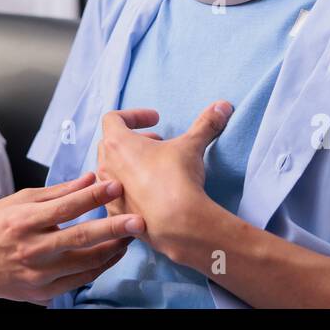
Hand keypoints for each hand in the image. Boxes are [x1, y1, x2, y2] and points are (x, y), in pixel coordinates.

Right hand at [0, 171, 144, 303]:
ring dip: (111, 249)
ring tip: (129, 236)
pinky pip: (78, 280)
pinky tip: (111, 254)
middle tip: (138, 221)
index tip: (115, 186)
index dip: (92, 196)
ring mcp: (38, 273)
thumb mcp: (19, 200)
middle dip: (113, 228)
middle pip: (80, 238)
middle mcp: (31, 249)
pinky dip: (98, 267)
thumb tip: (89, 179)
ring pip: (84, 263)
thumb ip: (57, 192)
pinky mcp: (42, 291)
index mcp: (23, 221)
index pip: (65, 207)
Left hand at [94, 103, 230, 258]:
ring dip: (129, 164)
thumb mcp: (192, 145)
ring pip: (110, 170)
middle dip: (134, 139)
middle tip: (157, 143)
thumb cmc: (177, 179)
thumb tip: (223, 105)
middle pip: (110, 143)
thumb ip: (205, 123)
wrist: (176, 224)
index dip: (135, 115)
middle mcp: (106, 166)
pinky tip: (149, 194)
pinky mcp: (114, 214)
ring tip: (153, 169)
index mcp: (117, 144)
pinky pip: (114, 197)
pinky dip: (128, 190)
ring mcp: (108, 192)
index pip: (113, 118)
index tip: (157, 120)